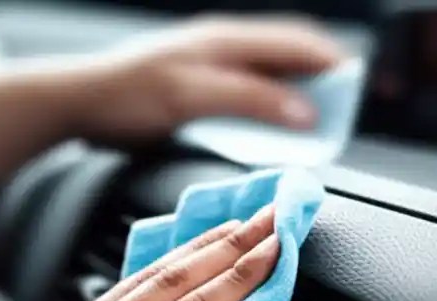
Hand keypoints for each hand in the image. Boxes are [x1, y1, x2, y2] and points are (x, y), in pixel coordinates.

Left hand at [0, 210, 279, 300]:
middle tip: (270, 216)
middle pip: (174, 280)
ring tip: (236, 227)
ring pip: (148, 277)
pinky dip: (161, 267)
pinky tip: (174, 261)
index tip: (276, 248)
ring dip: (199, 248)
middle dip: (229, 245)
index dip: (241, 279)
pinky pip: (122, 289)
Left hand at [62, 16, 344, 142]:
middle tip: (345, 112)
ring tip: (319, 122)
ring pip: (274, 71)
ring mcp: (214, 62)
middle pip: (292, 54)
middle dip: (323, 79)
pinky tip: (275, 125)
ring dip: (300, 92)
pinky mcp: (203, 84)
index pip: (298, 43)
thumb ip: (252, 101)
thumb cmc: (127, 96)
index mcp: (227, 40)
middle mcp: (225, 45)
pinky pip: (254, 88)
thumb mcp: (193, 98)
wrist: (76, 102)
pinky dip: (275, 104)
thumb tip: (305, 111)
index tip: (360, 92)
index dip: (333, 64)